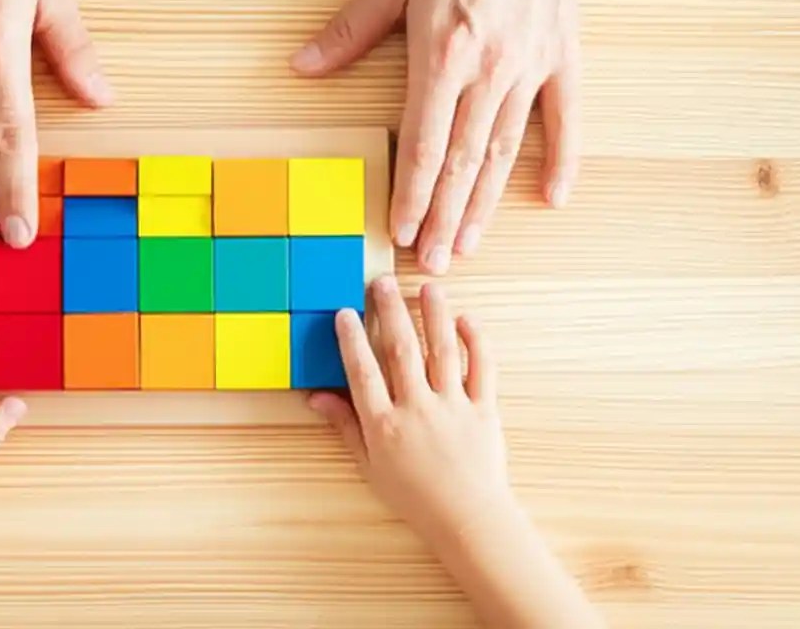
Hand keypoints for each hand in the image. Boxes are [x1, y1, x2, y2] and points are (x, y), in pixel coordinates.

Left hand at [292, 0, 580, 273]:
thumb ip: (349, 32)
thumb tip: (303, 67)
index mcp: (443, 57)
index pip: (423, 147)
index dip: (413, 196)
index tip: (404, 234)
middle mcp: (490, 73)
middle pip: (463, 163)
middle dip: (446, 218)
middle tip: (436, 264)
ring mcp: (530, 68)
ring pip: (505, 151)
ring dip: (487, 203)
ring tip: (473, 243)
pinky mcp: (563, 55)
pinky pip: (565, 118)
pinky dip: (563, 159)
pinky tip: (554, 198)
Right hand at [309, 276, 508, 539]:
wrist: (467, 518)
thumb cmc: (414, 496)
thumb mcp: (369, 465)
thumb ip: (345, 426)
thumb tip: (315, 398)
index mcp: (384, 424)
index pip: (363, 372)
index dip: (352, 339)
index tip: (345, 311)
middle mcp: (417, 409)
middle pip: (401, 350)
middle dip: (390, 312)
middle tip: (382, 282)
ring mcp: (453, 407)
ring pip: (442, 350)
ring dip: (434, 314)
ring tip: (428, 286)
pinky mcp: (484, 409)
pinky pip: (481, 369)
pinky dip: (475, 342)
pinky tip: (466, 319)